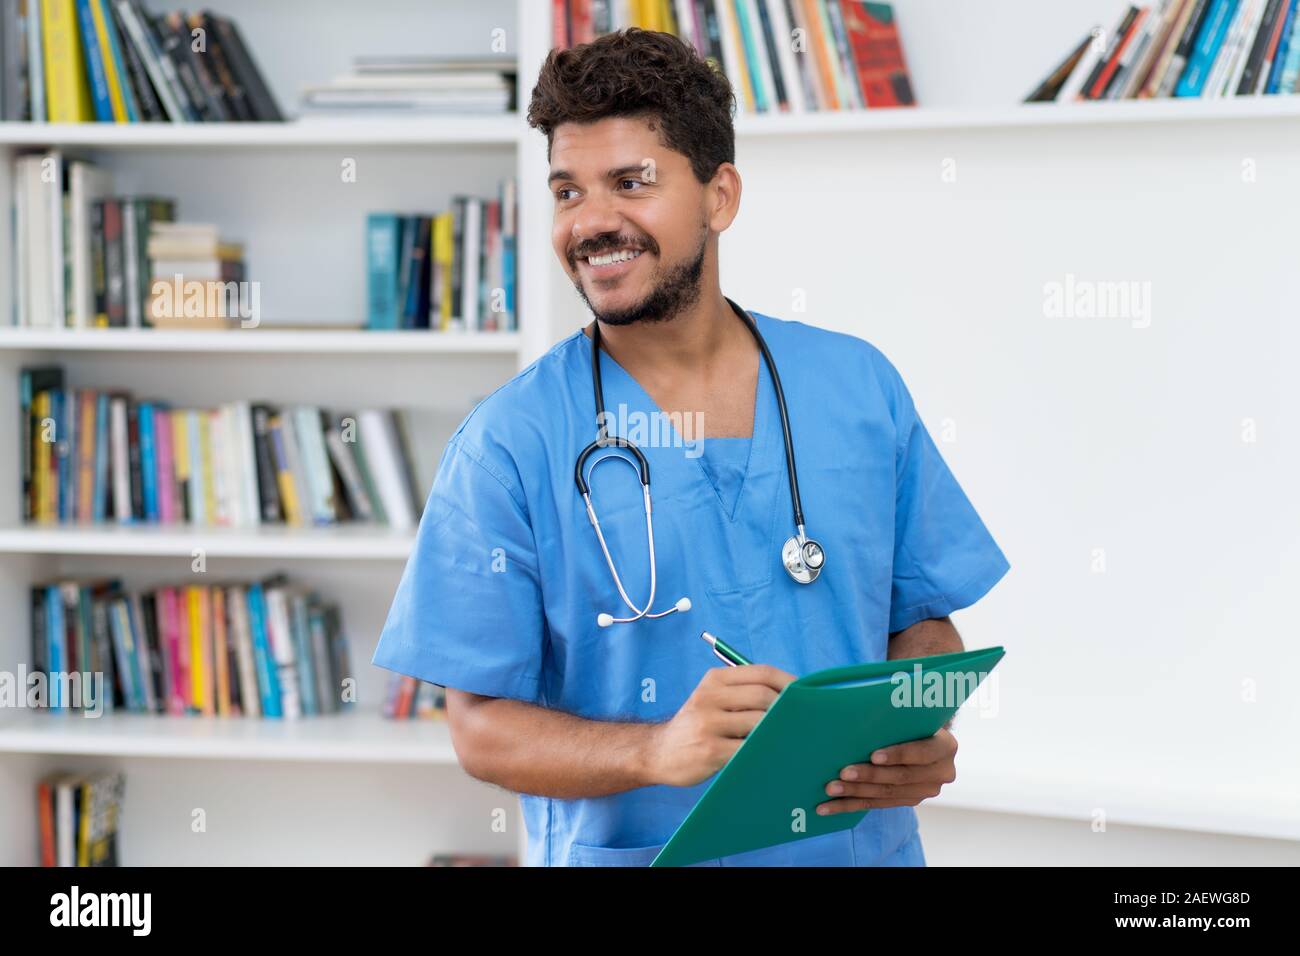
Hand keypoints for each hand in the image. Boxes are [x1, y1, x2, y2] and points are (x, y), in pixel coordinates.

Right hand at [648, 664, 795, 787]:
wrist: (658, 752)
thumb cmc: (698, 725)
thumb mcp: (712, 698)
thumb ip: (743, 692)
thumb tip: (792, 696)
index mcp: (714, 679)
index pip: (761, 673)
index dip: (789, 682)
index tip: (806, 695)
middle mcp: (709, 696)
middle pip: (762, 696)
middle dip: (786, 709)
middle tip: (800, 722)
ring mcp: (708, 724)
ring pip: (758, 723)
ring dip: (777, 732)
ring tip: (788, 739)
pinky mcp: (710, 750)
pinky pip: (748, 749)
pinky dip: (764, 751)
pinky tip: (771, 755)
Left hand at [817, 727, 957, 815]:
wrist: (925, 737)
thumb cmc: (913, 719)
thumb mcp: (914, 714)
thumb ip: (900, 715)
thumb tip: (865, 705)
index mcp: (946, 747)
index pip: (921, 753)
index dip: (898, 755)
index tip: (873, 755)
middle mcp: (941, 773)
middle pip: (900, 777)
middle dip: (869, 776)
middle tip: (842, 772)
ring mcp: (925, 791)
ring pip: (886, 794)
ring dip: (855, 792)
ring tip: (831, 789)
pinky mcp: (909, 801)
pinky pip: (876, 805)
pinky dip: (849, 806)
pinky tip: (828, 807)